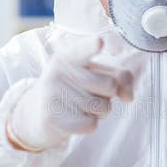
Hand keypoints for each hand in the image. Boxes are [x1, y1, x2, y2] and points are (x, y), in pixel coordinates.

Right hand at [7, 36, 132, 150]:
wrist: (38, 114)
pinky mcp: (51, 117)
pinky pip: (90, 124)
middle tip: (87, 96)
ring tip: (78, 107)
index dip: (92, 46)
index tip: (99, 41)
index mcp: (69, 56)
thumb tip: (128, 96)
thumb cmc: (73, 92)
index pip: (83, 50)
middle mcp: (58, 71)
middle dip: (107, 97)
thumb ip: (120, 77)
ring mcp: (52, 93)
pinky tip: (72, 119)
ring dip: (97, 113)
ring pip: (102, 108)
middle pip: (109, 85)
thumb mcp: (93, 76)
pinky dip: (88, 125)